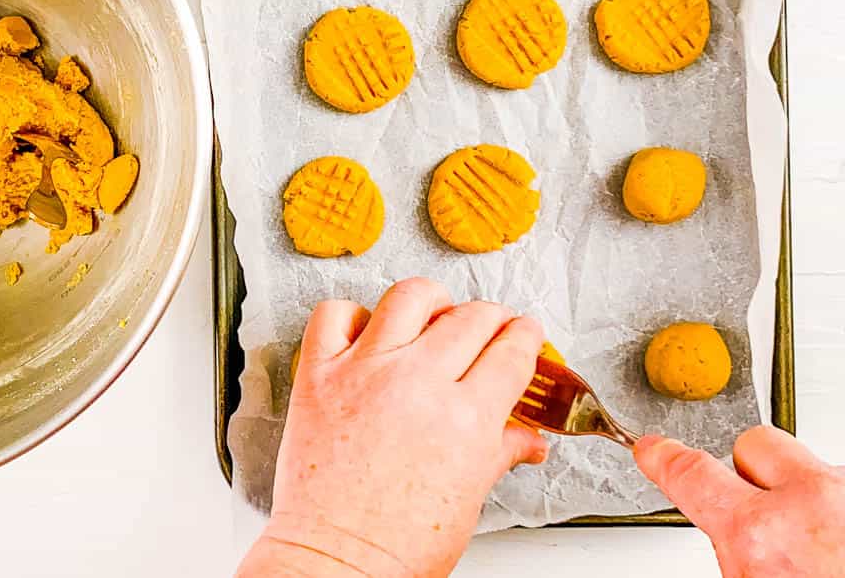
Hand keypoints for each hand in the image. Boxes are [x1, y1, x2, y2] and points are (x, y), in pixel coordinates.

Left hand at [236, 277, 545, 577]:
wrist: (335, 560)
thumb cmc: (399, 544)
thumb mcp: (468, 498)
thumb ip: (500, 453)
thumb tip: (529, 441)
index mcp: (466, 418)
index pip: (512, 350)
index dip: (525, 335)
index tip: (524, 332)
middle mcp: (419, 382)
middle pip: (471, 317)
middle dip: (491, 317)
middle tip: (489, 326)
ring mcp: (366, 371)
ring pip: (410, 297)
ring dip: (431, 300)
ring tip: (434, 312)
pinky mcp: (320, 372)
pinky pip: (335, 313)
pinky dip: (352, 314)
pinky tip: (366, 332)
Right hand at [636, 427, 844, 576]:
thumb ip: (739, 561)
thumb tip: (736, 549)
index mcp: (758, 534)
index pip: (692, 475)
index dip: (665, 459)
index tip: (655, 450)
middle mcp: (808, 504)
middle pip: (758, 446)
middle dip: (752, 472)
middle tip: (760, 511)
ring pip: (816, 472)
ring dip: (812, 502)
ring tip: (825, 549)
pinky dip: (843, 517)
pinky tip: (844, 550)